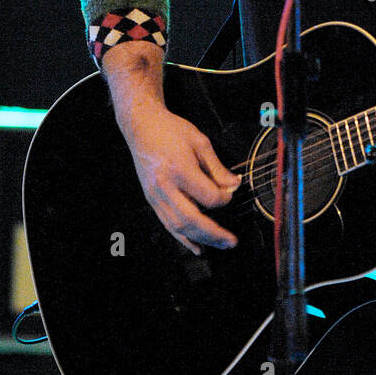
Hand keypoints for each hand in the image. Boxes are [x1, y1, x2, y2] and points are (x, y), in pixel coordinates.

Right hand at [120, 103, 241, 254]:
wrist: (142, 126)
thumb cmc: (171, 130)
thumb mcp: (200, 142)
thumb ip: (217, 167)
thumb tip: (234, 186)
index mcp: (179, 168)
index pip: (208, 196)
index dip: (224, 198)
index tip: (230, 194)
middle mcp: (165, 186)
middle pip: (191, 219)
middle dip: (214, 233)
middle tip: (231, 242)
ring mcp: (155, 195)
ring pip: (178, 226)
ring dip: (201, 239)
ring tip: (220, 245)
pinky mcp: (151, 200)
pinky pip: (167, 224)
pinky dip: (182, 239)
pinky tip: (196, 248)